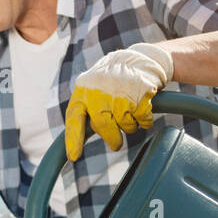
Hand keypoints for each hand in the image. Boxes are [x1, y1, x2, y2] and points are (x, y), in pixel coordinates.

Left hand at [65, 42, 172, 159]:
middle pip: (103, 126)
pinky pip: (143, 120)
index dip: (73, 138)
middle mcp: (99, 91)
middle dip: (112, 139)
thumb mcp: (91, 91)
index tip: (74, 156)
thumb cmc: (109, 83)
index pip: (74, 118)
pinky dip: (144, 121)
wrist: (137, 60)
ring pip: (125, 125)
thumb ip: (85, 111)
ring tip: (129, 111)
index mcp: (83, 92)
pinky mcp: (141, 92)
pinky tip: (141, 108)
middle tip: (116, 144)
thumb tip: (75, 143)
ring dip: (129, 125)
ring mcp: (121, 91)